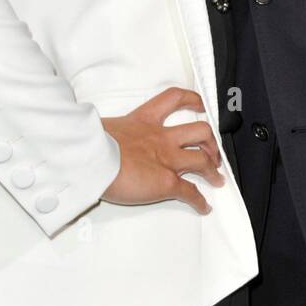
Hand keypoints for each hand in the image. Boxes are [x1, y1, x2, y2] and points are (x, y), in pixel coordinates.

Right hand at [101, 86, 224, 214]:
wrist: (90, 159)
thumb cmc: (88, 144)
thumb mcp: (101, 127)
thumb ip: (111, 131)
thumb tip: (100, 135)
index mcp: (143, 120)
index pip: (174, 99)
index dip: (191, 99)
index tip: (200, 104)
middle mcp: (161, 138)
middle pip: (200, 131)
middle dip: (211, 142)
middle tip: (212, 151)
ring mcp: (167, 160)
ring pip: (202, 160)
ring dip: (213, 171)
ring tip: (217, 178)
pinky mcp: (166, 183)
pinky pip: (190, 192)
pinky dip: (200, 201)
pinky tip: (203, 206)